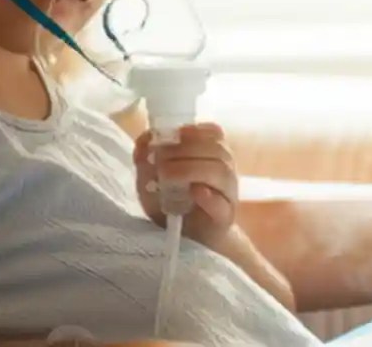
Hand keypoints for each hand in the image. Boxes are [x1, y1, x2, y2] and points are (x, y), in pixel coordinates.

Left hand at [133, 123, 238, 251]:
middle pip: (216, 150)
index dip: (196, 130)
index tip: (176, 132)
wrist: (190, 241)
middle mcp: (225, 171)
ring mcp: (228, 194)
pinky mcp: (224, 218)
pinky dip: (209, 196)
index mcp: (211, 156)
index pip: (214, 133)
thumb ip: (145, 161)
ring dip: (191, 168)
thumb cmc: (173, 205)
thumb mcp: (152, 181)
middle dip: (186, 149)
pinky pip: (222, 204)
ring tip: (166, 174)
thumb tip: (144, 141)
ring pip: (221, 172)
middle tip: (159, 157)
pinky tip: (196, 192)